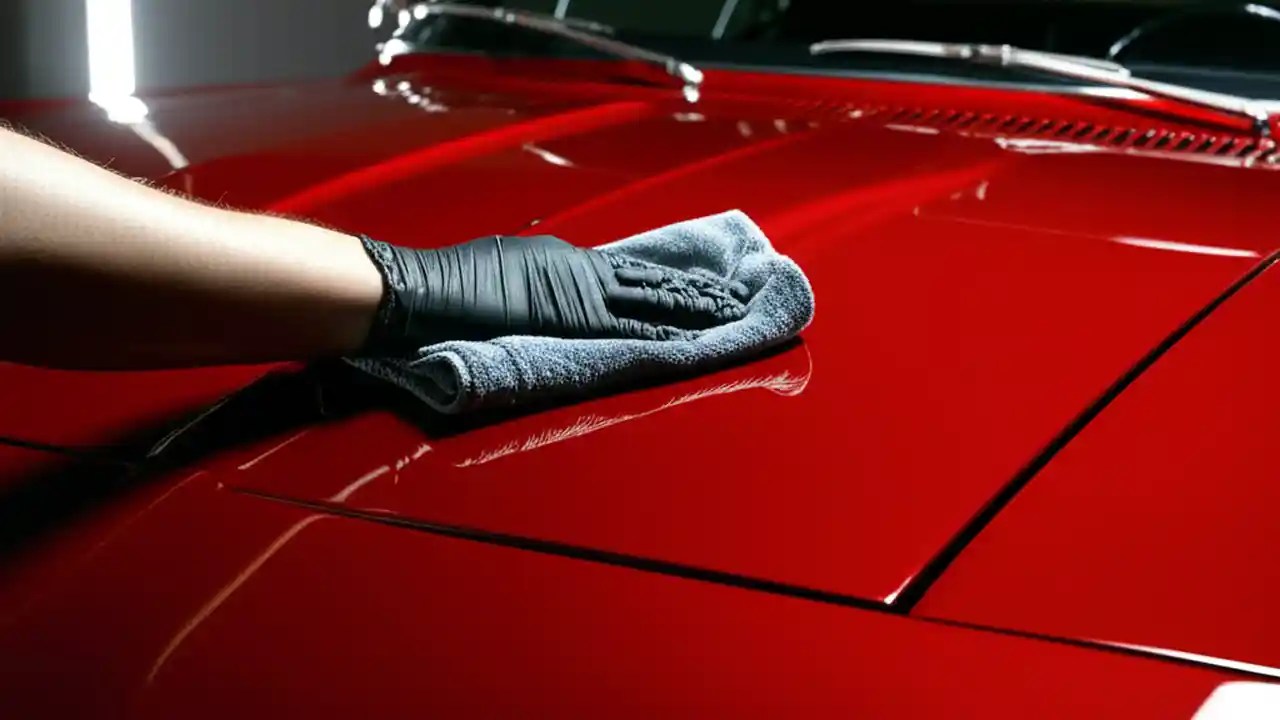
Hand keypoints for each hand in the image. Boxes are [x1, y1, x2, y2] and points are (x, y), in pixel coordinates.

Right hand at [358, 234, 746, 354]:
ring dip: (696, 309)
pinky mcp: (577, 318)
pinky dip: (669, 332)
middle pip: (653, 280)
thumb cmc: (450, 285)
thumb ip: (533, 287)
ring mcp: (581, 292)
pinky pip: (634, 326)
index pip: (628, 272)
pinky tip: (697, 339)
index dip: (666, 280)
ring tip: (734, 314)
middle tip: (737, 295)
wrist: (427, 290)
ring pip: (655, 298)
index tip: (696, 284)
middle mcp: (581, 270)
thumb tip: (540, 298)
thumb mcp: (502, 274)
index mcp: (564, 261)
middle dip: (696, 290)